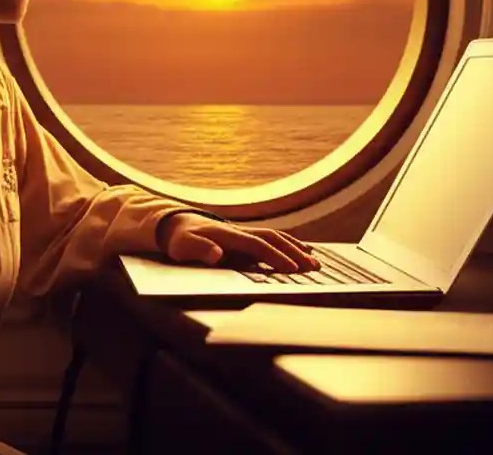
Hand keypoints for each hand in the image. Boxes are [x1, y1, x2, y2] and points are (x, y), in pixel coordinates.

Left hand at [157, 212, 319, 272]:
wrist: (176, 224)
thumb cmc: (180, 240)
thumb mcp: (182, 247)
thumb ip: (199, 249)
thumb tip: (217, 254)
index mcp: (228, 235)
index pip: (258, 246)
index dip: (275, 257)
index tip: (292, 269)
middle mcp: (240, 231)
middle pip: (273, 239)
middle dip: (294, 253)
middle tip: (313, 268)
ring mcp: (244, 232)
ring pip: (276, 237)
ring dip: (296, 248)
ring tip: (315, 263)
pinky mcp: (246, 237)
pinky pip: (272, 239)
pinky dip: (290, 244)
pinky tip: (302, 251)